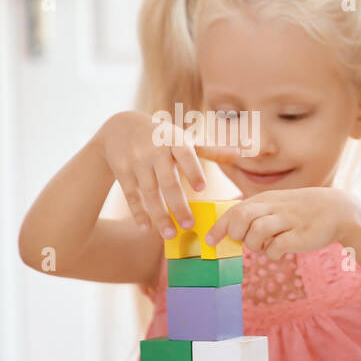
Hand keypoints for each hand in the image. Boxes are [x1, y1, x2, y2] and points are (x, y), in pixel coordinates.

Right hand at [97, 109, 241, 236]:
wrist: (120, 126)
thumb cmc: (164, 137)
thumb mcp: (185, 139)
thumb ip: (211, 150)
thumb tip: (240, 153)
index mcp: (175, 141)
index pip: (185, 155)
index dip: (192, 170)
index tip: (202, 188)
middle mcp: (154, 151)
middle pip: (168, 181)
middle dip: (177, 204)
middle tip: (189, 225)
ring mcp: (136, 162)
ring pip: (148, 191)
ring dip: (159, 214)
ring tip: (169, 234)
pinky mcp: (122, 171)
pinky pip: (131, 194)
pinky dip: (138, 212)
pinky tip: (146, 228)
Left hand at [206, 187, 354, 259]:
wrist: (338, 211)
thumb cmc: (302, 212)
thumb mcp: (277, 205)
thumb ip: (255, 215)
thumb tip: (231, 231)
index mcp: (266, 199)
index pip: (234, 211)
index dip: (219, 228)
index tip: (210, 241)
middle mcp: (274, 207)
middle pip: (241, 218)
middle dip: (235, 234)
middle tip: (243, 241)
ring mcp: (287, 221)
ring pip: (256, 233)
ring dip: (254, 245)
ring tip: (265, 246)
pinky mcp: (300, 236)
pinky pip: (275, 248)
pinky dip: (272, 254)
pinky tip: (280, 251)